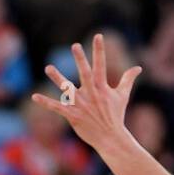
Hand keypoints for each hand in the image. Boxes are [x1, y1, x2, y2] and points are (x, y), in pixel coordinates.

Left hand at [32, 34, 142, 151]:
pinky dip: (46, 103)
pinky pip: (57, 107)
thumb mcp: (122, 96)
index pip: (101, 65)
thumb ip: (128, 79)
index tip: (98, 36)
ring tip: (48, 67)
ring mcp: (81, 105)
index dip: (99, 50)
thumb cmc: (116, 116)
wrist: (111, 138)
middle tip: (75, 46)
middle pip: (85, 74)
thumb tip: (138, 67)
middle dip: (81, 60)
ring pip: (67, 89)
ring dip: (58, 78)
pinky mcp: (73, 116)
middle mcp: (91, 94)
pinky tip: (35, 96)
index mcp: (102, 87)